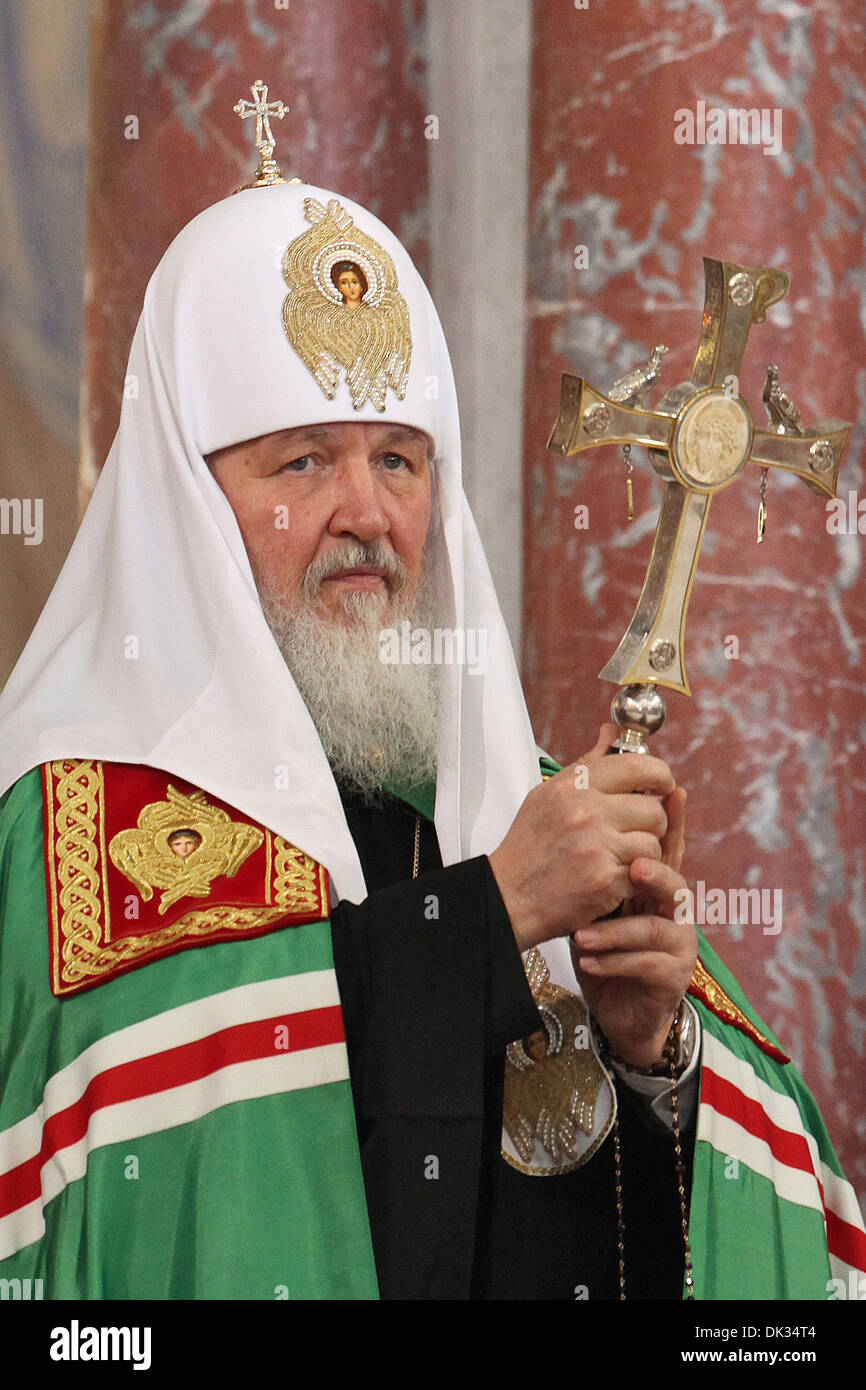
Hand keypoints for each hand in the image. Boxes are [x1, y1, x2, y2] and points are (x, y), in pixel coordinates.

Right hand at [488, 722, 675, 952]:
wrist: (509, 894)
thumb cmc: (529, 844)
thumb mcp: (548, 794)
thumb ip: (587, 763)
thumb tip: (612, 731)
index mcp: (574, 786)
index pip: (637, 766)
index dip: (659, 775)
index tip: (662, 785)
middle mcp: (587, 812)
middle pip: (653, 809)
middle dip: (652, 821)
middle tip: (638, 829)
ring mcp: (598, 847)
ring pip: (653, 842)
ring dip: (644, 852)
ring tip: (623, 856)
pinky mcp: (606, 880)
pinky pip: (645, 872)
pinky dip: (635, 877)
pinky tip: (615, 877)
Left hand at [571, 797, 696, 1066]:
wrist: (617, 1006)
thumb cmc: (605, 946)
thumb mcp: (596, 900)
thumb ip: (598, 860)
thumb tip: (584, 803)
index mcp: (657, 888)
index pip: (668, 849)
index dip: (675, 821)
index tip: (674, 791)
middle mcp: (675, 912)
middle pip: (674, 884)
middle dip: (655, 875)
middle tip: (632, 868)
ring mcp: (679, 944)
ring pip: (655, 928)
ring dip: (615, 932)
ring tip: (582, 936)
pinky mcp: (673, 976)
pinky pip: (647, 964)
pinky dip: (614, 962)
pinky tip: (587, 962)